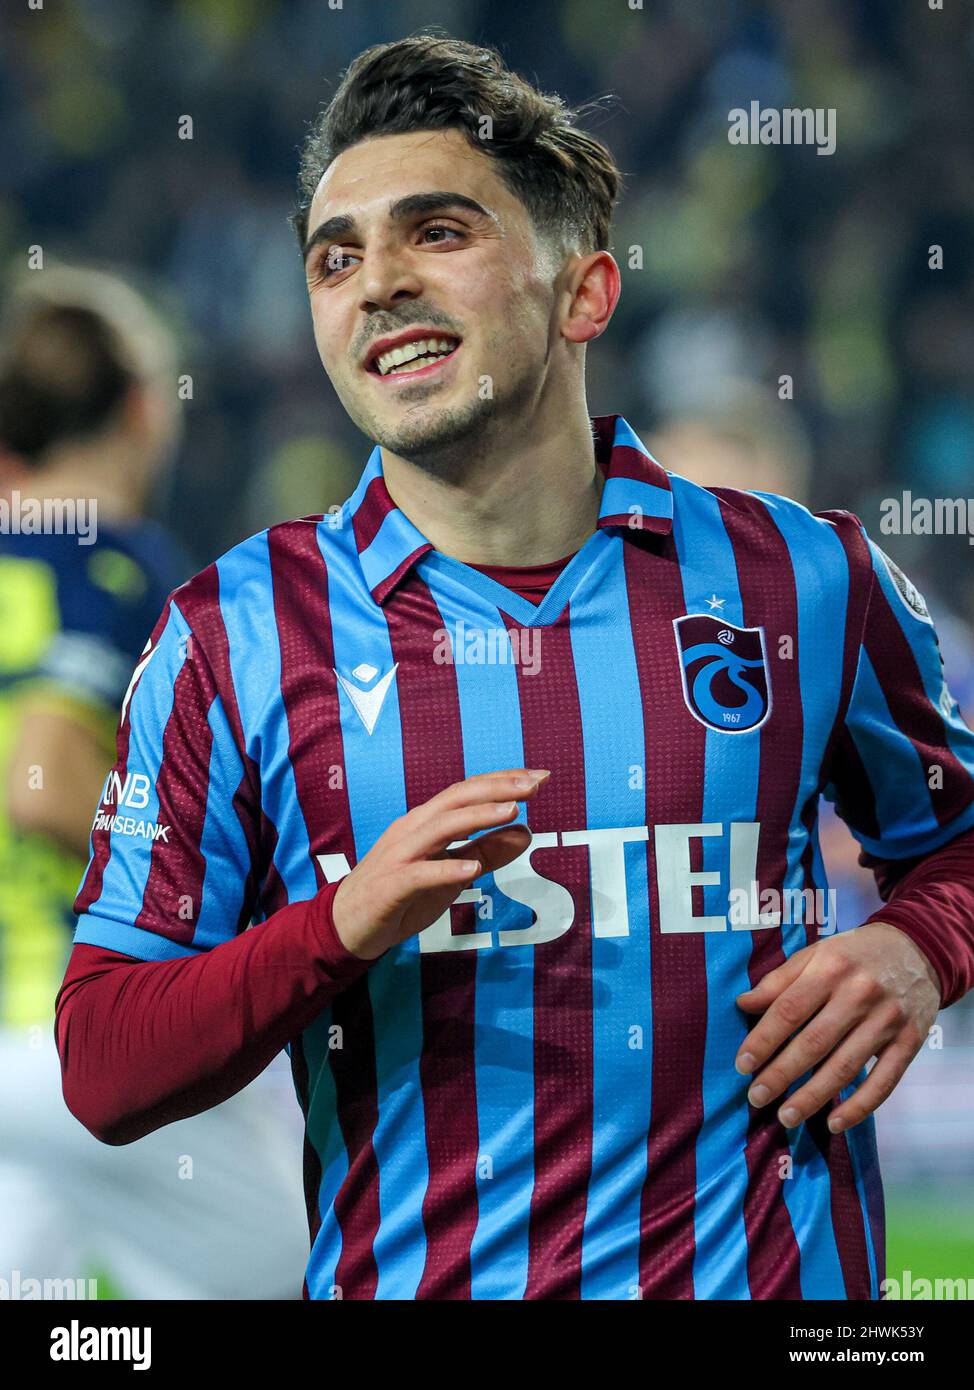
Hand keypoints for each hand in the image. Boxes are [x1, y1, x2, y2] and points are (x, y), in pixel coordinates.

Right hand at [332, 768, 549, 959]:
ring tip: (513, 812)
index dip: (503, 781)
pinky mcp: (391, 886)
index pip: (467, 792)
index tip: (539, 777)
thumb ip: (486, 852)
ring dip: (478, 818)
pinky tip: (471, 871)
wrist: (348, 925)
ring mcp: (400, 855)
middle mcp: (413, 829)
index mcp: (427, 822)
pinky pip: (420, 874)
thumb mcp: (452, 872)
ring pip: (440, 827)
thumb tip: (525, 833)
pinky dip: (446, 869)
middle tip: (533, 785)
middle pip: (456, 799)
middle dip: (496, 789)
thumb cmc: (401, 895)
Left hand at [734, 922, 940, 1133]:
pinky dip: (860, 1107)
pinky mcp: (911, 1041)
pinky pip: (884, 1081)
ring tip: (786, 1117)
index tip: (742, 1065)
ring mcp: (888, 1020)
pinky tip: (835, 1123)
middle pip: (814, 1043)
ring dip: (813, 1097)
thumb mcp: (817, 953)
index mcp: (831, 968)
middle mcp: (859, 994)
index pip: (789, 1010)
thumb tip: (743, 1004)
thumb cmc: (856, 954)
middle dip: (781, 1074)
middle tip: (756, 1097)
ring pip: (846, 1067)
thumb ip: (780, 980)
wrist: (919, 948)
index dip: (763, 1040)